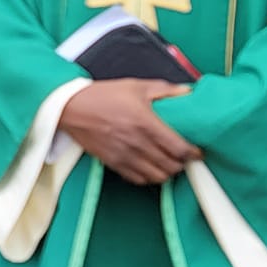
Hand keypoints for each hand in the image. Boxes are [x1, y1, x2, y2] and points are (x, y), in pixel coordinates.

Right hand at [58, 80, 199, 185]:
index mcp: (145, 122)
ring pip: (156, 176)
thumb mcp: (136, 86)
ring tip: (168, 163)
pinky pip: (138, 179)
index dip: (193, 153)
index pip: (179, 148)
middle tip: (184, 157)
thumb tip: (188, 92)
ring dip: (166, 172)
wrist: (70, 107)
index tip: (196, 152)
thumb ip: (165, 90)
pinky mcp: (113, 163)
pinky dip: (148, 177)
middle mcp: (136, 142)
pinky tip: (150, 167)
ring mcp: (124, 155)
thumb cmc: (103, 95)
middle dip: (182, 164)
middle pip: (170, 166)